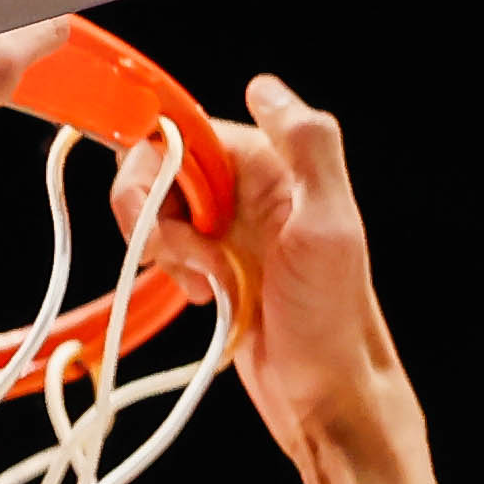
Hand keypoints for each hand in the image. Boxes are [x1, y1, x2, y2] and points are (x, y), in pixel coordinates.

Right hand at [184, 74, 410, 471]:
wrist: (325, 395)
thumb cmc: (332, 320)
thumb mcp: (328, 225)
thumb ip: (306, 145)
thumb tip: (264, 88)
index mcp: (270, 163)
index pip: (183, 129)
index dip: (157, 164)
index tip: (158, 208)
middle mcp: (247, 186)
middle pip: (158, 165)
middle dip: (151, 211)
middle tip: (182, 255)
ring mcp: (227, 227)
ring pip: (154, 208)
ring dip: (161, 245)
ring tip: (203, 281)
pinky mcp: (213, 265)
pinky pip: (163, 248)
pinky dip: (170, 270)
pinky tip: (205, 295)